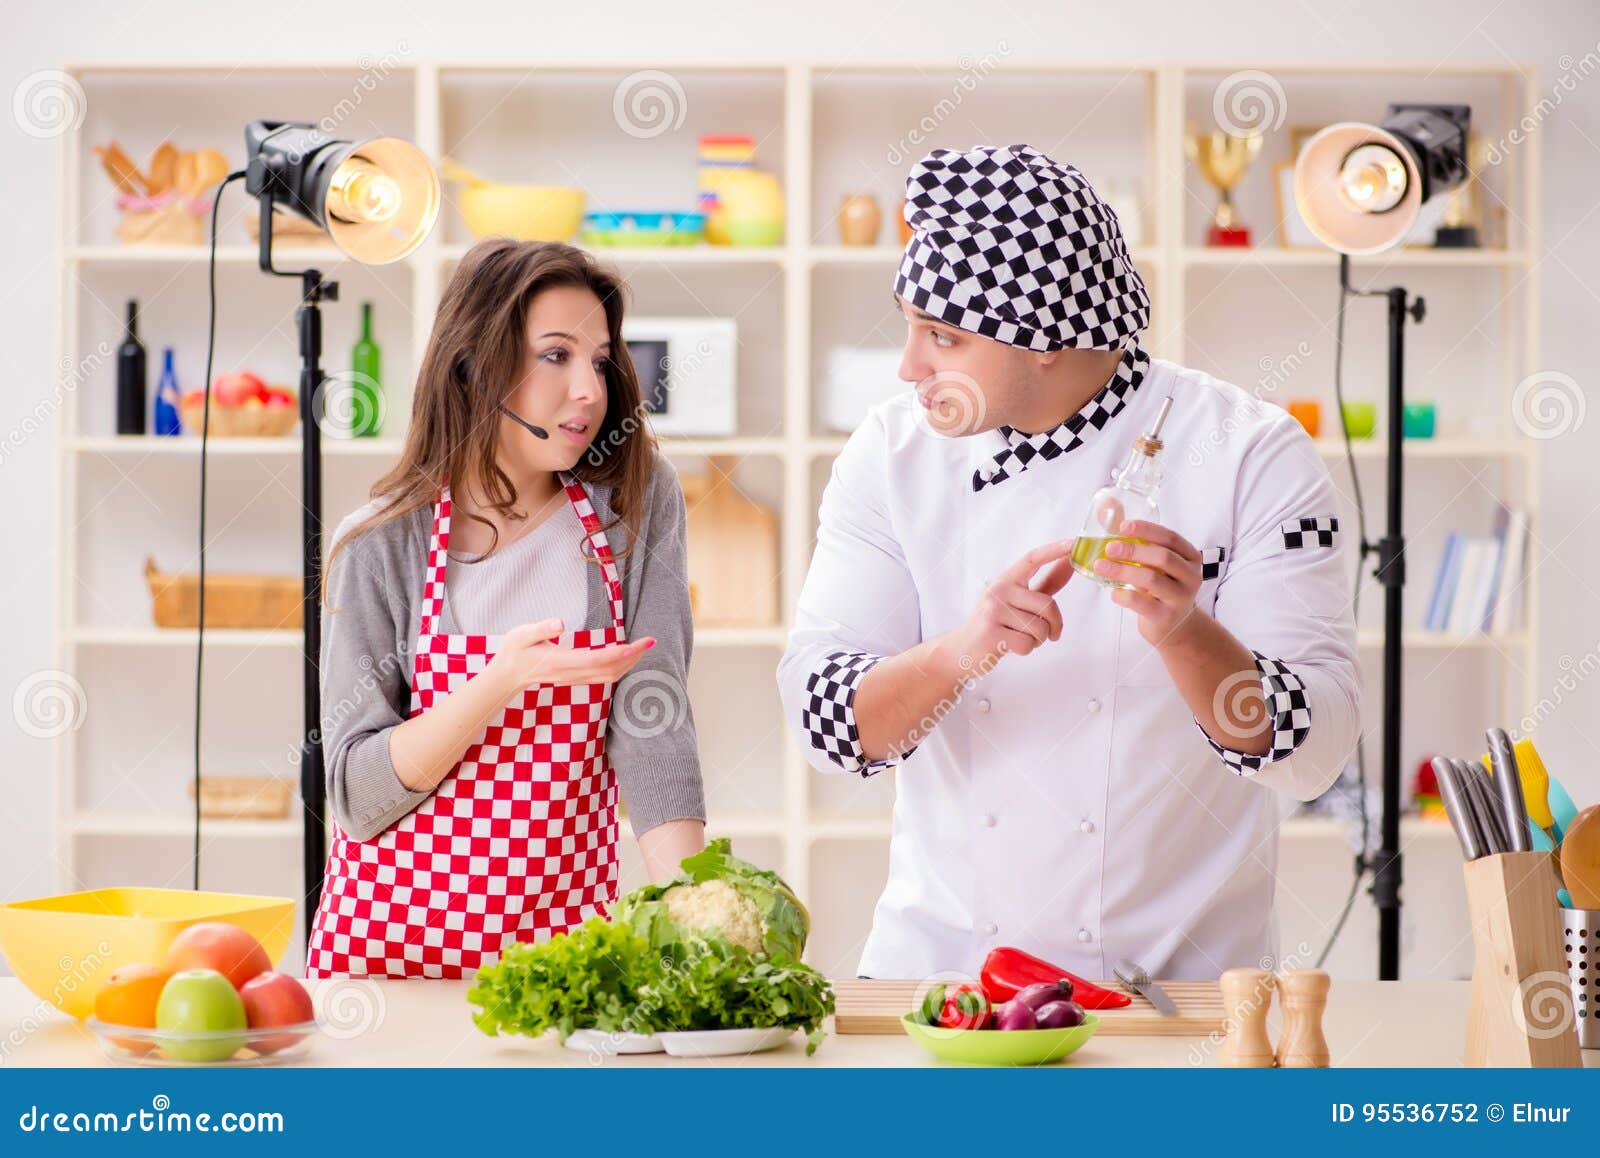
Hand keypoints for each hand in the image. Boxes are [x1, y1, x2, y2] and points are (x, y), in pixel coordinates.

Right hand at [488, 618, 655, 690]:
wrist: (508, 675)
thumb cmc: (515, 651)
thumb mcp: (521, 634)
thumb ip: (540, 628)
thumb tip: (559, 623)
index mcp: (561, 662)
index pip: (597, 659)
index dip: (620, 653)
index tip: (637, 643)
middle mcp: (572, 674)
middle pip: (610, 670)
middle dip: (632, 657)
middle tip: (650, 641)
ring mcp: (575, 679)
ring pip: (609, 676)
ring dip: (629, 664)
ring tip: (644, 648)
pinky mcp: (577, 679)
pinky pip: (604, 678)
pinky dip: (620, 668)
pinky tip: (628, 657)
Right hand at [942, 538, 1075, 669]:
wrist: (961, 649)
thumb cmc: (994, 623)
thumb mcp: (1017, 600)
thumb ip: (1045, 583)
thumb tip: (1069, 564)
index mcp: (1006, 580)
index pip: (1032, 559)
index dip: (1053, 550)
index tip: (1073, 543)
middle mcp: (998, 591)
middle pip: (1047, 605)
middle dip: (1055, 624)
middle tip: (1052, 634)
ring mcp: (993, 611)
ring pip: (1039, 628)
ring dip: (1038, 640)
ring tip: (1021, 638)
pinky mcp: (991, 633)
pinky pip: (1027, 644)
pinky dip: (1026, 650)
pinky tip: (1011, 647)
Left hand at [1092, 520, 1203, 647]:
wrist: (1173, 625)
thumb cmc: (1160, 587)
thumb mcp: (1155, 562)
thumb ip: (1135, 537)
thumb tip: (1107, 504)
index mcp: (1190, 557)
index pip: (1170, 538)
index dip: (1147, 530)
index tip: (1123, 526)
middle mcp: (1191, 576)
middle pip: (1163, 557)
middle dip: (1133, 550)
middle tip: (1109, 548)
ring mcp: (1180, 598)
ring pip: (1152, 580)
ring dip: (1123, 571)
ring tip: (1101, 566)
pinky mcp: (1166, 617)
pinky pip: (1142, 603)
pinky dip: (1124, 595)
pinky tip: (1113, 592)